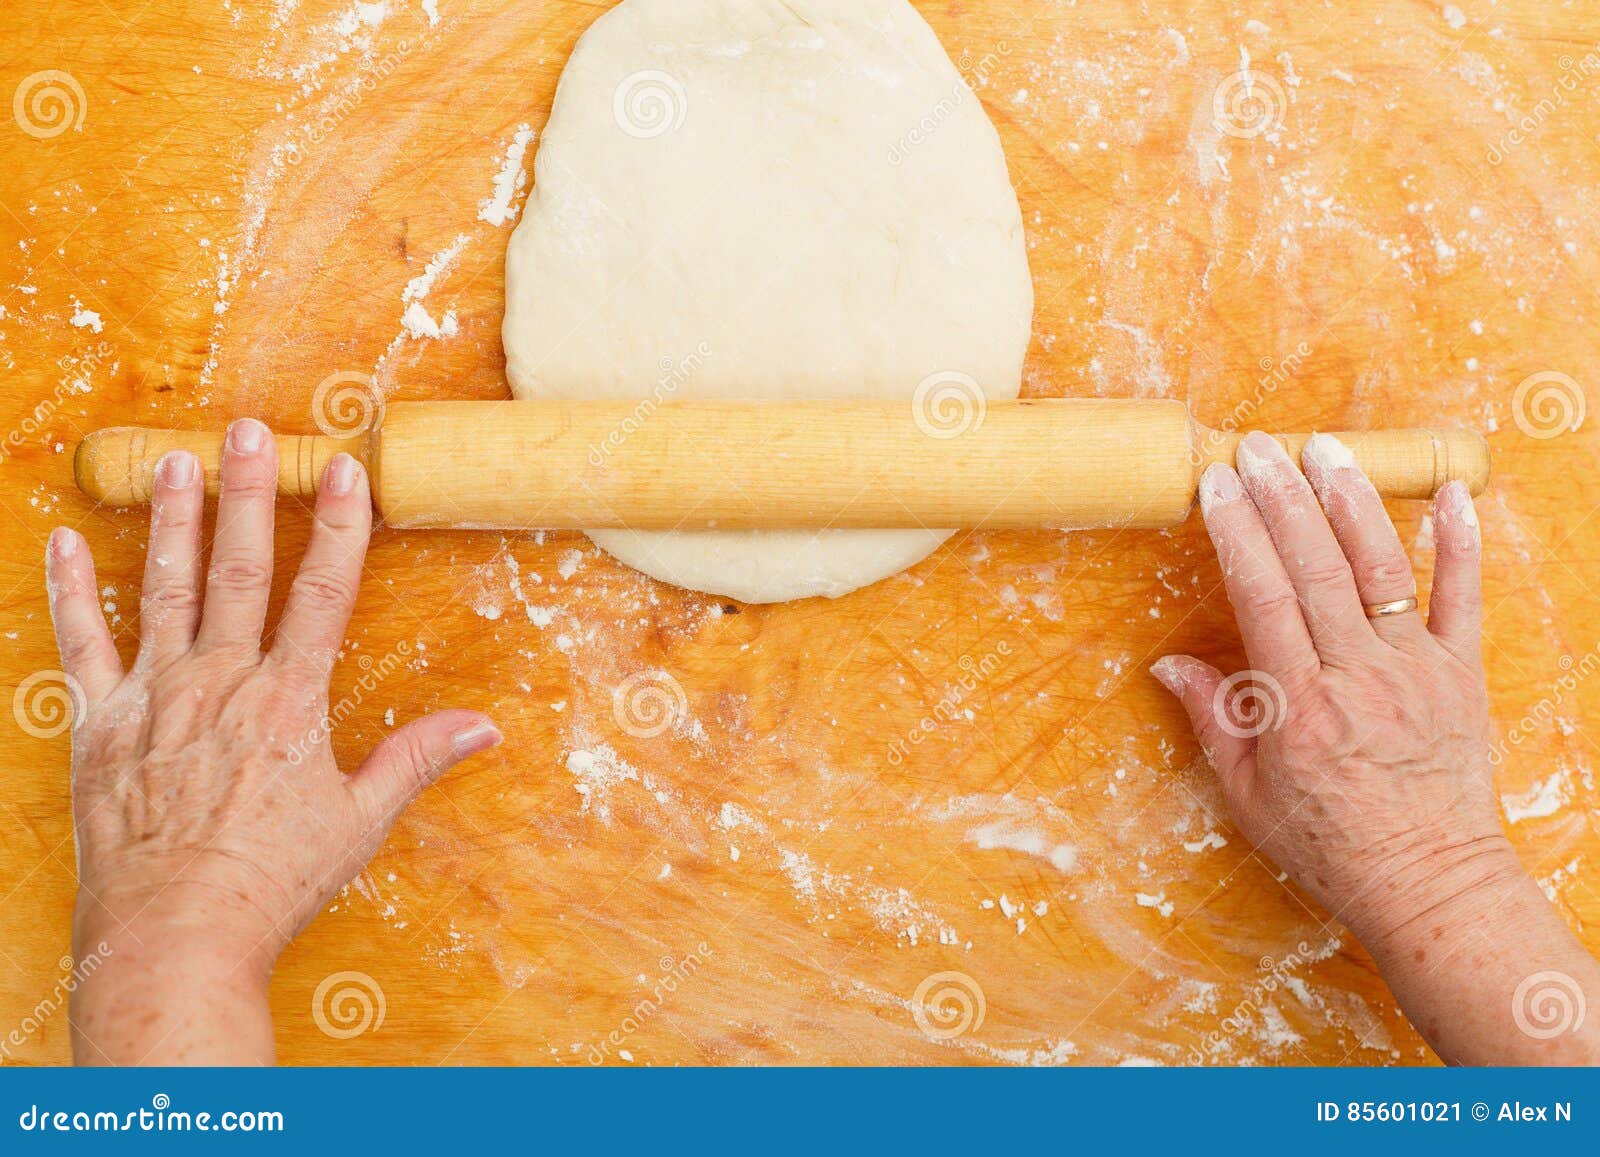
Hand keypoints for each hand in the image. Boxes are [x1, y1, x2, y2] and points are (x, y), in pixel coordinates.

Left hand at [48, 418, 499, 1063]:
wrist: (175, 934)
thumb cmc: (271, 881)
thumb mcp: (359, 820)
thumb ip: (416, 759)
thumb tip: (486, 728)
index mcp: (288, 700)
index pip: (322, 592)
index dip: (336, 524)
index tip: (340, 467)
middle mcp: (221, 683)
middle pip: (239, 569)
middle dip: (246, 492)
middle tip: (245, 429)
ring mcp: (155, 697)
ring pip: (163, 589)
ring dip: (171, 521)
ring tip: (173, 461)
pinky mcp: (100, 725)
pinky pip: (81, 645)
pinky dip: (69, 592)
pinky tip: (62, 541)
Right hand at [1153, 431, 1501, 942]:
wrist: (1430, 883)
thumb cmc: (1332, 846)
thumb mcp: (1247, 795)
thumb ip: (1214, 719)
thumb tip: (1167, 664)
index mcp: (1298, 706)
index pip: (1263, 595)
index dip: (1237, 533)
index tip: (1217, 486)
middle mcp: (1357, 677)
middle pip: (1316, 567)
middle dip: (1281, 497)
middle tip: (1256, 447)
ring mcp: (1415, 670)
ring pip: (1381, 567)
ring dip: (1350, 501)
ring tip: (1324, 449)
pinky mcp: (1461, 674)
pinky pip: (1463, 597)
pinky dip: (1461, 542)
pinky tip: (1452, 491)